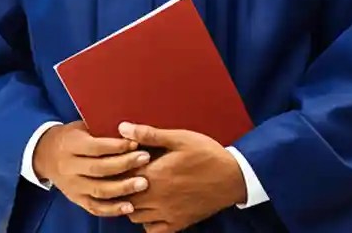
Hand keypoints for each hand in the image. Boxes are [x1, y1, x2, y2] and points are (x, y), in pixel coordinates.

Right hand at [32, 121, 153, 217]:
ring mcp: (72, 185)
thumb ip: (100, 130)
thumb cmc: (69, 137)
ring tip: (143, 183)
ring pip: (99, 190)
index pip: (96, 147)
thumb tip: (130, 130)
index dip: (117, 146)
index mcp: (70, 145)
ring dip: (123, 188)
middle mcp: (69, 166)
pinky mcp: (75, 198)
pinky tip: (130, 206)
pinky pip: (95, 207)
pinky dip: (113, 209)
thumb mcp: (80, 127)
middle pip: (99, 168)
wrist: (44, 155)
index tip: (136, 143)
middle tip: (145, 159)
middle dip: (125, 164)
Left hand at [117, 123, 246, 232]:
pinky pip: (152, 230)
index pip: (120, 175)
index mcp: (155, 175)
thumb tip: (122, 127)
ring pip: (134, 215)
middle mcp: (157, 198)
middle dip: (121, 186)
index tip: (120, 159)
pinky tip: (152, 207)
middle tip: (127, 174)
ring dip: (132, 203)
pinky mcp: (179, 223)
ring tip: (138, 189)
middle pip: (123, 197)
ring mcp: (167, 213)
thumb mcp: (179, 138)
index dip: (116, 167)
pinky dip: (147, 221)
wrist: (234, 177)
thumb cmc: (207, 154)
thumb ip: (149, 135)